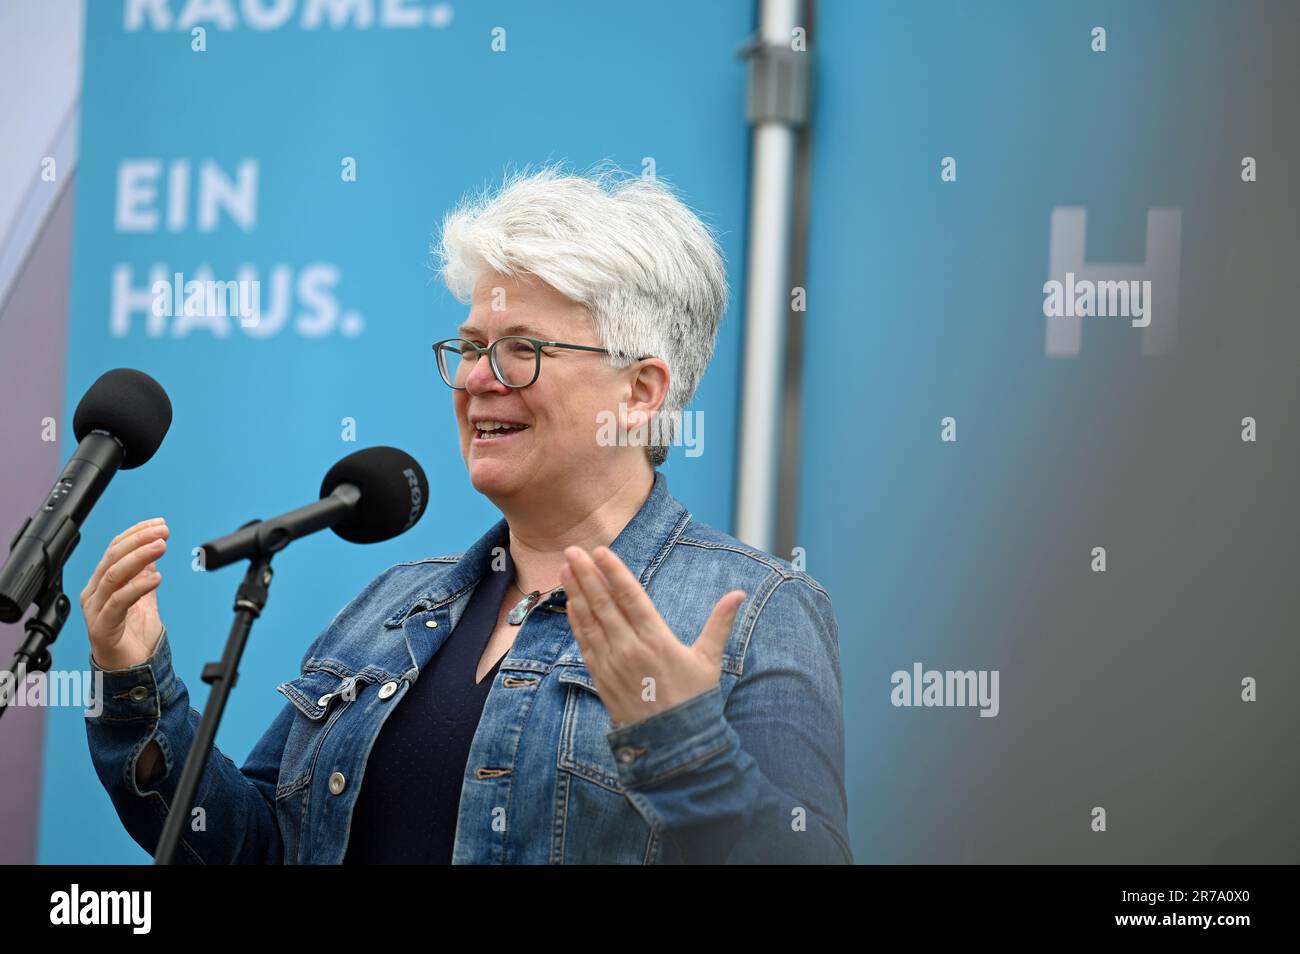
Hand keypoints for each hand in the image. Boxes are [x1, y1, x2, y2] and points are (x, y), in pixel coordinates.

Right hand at [80, 518, 168, 671]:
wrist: (130, 671)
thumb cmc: (133, 637)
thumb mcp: (144, 598)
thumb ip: (144, 576)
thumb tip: (152, 551)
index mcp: (103, 583)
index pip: (115, 548)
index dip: (137, 533)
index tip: (160, 523)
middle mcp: (95, 593)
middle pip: (113, 557)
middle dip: (139, 540)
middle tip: (163, 531)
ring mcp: (96, 610)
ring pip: (113, 575)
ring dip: (139, 557)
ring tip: (161, 546)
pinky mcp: (102, 627)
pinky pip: (118, 602)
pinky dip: (138, 587)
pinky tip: (156, 578)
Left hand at [559, 544, 745, 726]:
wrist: (674, 744)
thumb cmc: (694, 699)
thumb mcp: (709, 660)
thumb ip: (719, 623)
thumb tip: (738, 594)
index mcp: (657, 640)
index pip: (631, 597)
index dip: (614, 572)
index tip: (601, 551)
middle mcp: (630, 649)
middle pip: (604, 604)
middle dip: (587, 575)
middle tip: (572, 550)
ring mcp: (612, 664)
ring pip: (590, 621)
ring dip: (576, 593)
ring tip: (565, 568)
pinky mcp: (602, 678)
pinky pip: (585, 644)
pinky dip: (576, 623)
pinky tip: (570, 604)